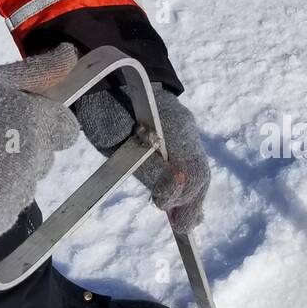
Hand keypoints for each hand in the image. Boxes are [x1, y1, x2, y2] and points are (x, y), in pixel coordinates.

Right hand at [0, 46, 80, 239]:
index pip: (66, 129)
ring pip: (23, 186)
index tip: (19, 124)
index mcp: (39, 123)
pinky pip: (4, 211)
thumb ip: (37, 71)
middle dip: (23, 151)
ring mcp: (18, 193)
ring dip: (6, 179)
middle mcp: (37, 159)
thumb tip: (71, 55)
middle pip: (42, 158)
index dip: (45, 126)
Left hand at [74, 80, 209, 234]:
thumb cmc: (106, 108)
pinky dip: (186, 188)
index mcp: (175, 126)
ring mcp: (187, 132)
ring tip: (180, 221)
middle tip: (179, 227)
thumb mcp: (117, 139)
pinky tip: (178, 206)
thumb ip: (148, 166)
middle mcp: (188, 129)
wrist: (106, 80)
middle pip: (201, 173)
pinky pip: (191, 166)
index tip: (162, 208)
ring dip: (190, 198)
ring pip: (199, 172)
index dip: (181, 194)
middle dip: (191, 202)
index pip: (192, 170)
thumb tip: (174, 191)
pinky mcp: (181, 138)